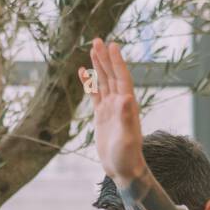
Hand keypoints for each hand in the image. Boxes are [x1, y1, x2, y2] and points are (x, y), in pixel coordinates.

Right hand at [83, 38, 146, 182]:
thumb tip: (126, 97)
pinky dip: (89, 83)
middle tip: (97, 40)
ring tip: (92, 48)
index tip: (112, 45)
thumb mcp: (127, 138)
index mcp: (127, 105)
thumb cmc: (128, 156)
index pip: (121, 78)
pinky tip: (82, 72)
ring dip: (98, 66)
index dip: (116, 62)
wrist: (124, 169)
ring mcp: (110, 109)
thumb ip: (126, 118)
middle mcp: (120, 103)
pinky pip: (94, 95)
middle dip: (105, 58)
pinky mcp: (101, 116)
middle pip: (112, 75)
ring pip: (103, 82)